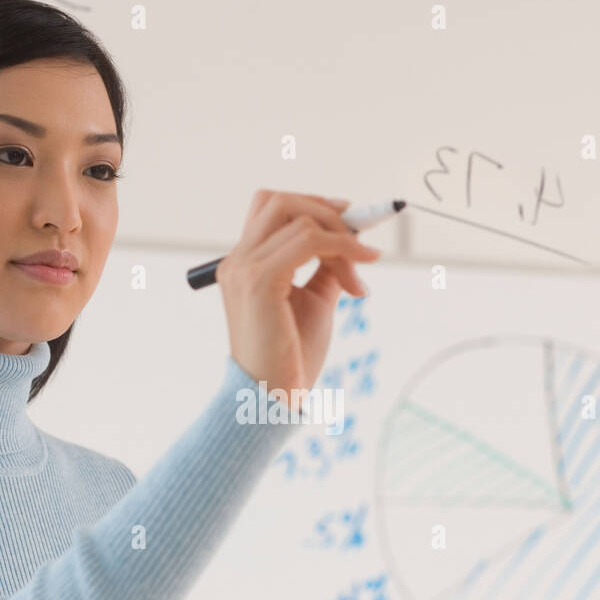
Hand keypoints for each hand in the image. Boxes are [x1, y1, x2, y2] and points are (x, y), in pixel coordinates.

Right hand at [216, 189, 381, 397]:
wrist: (271, 398)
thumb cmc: (290, 358)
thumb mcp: (314, 302)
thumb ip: (325, 271)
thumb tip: (351, 245)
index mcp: (243, 265)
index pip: (270, 209)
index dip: (312, 205)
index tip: (349, 221)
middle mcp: (237, 260)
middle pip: (279, 200)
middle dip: (326, 211)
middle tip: (360, 237)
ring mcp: (244, 268)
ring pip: (296, 215)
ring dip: (341, 236)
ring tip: (361, 269)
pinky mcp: (260, 280)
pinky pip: (308, 240)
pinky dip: (342, 246)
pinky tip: (362, 266)